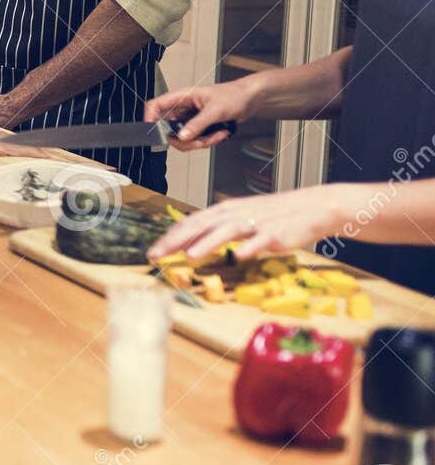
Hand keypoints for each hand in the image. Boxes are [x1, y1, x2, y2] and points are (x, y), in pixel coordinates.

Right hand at [144, 82, 254, 150]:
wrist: (249, 100)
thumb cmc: (234, 95)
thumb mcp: (215, 110)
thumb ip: (197, 124)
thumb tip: (182, 136)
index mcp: (182, 97)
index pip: (156, 105)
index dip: (150, 118)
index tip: (154, 132)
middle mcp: (182, 108)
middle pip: (169, 130)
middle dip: (186, 139)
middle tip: (201, 140)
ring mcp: (189, 119)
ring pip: (182, 139)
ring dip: (200, 142)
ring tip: (217, 135)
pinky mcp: (197, 127)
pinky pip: (194, 141)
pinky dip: (207, 142)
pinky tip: (219, 134)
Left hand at [147, 184, 364, 262]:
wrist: (311, 207)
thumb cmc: (273, 215)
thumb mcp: (240, 218)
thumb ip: (216, 229)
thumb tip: (190, 242)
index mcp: (225, 211)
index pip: (191, 222)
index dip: (170, 236)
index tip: (152, 251)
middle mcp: (236, 214)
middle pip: (201, 225)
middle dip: (176, 240)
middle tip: (156, 254)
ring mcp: (256, 223)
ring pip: (227, 231)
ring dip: (207, 242)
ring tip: (189, 255)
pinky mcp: (276, 233)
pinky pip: (260, 241)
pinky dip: (249, 248)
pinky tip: (238, 257)